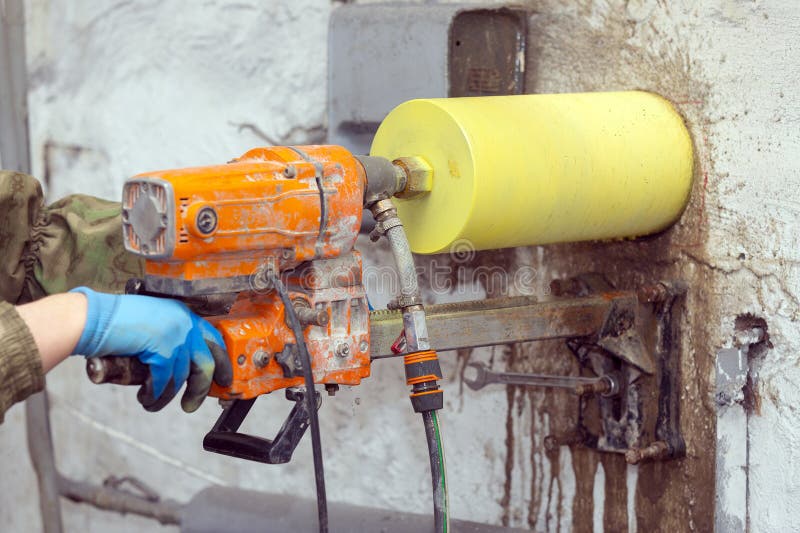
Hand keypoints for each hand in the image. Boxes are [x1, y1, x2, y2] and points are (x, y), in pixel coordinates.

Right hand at [70, 287, 232, 411]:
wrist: (92, 317)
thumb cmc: (114, 324)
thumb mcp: (152, 326)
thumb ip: (169, 340)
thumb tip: (182, 369)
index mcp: (184, 315)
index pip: (214, 340)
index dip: (221, 363)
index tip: (222, 380)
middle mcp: (184, 323)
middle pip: (207, 363)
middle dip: (202, 389)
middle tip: (191, 405)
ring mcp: (176, 335)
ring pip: (183, 377)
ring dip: (166, 396)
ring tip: (152, 403)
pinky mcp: (163, 349)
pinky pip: (165, 381)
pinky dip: (155, 394)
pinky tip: (145, 398)